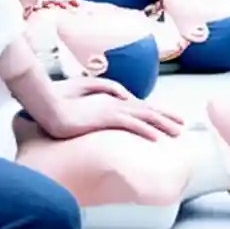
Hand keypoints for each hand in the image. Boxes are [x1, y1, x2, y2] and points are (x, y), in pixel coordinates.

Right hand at [38, 77, 184, 141]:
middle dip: (167, 116)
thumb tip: (122, 96)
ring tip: (178, 132)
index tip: (166, 120)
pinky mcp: (106, 117)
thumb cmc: (62, 102)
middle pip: (148, 109)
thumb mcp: (84, 95)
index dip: (154, 113)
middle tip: (182, 124)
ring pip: (145, 116)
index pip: (138, 107)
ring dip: (163, 124)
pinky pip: (131, 124)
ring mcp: (112, 109)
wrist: (47, 106)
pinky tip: (157, 138)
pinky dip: (146, 130)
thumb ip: (103, 91)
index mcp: (111, 100)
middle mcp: (116, 103)